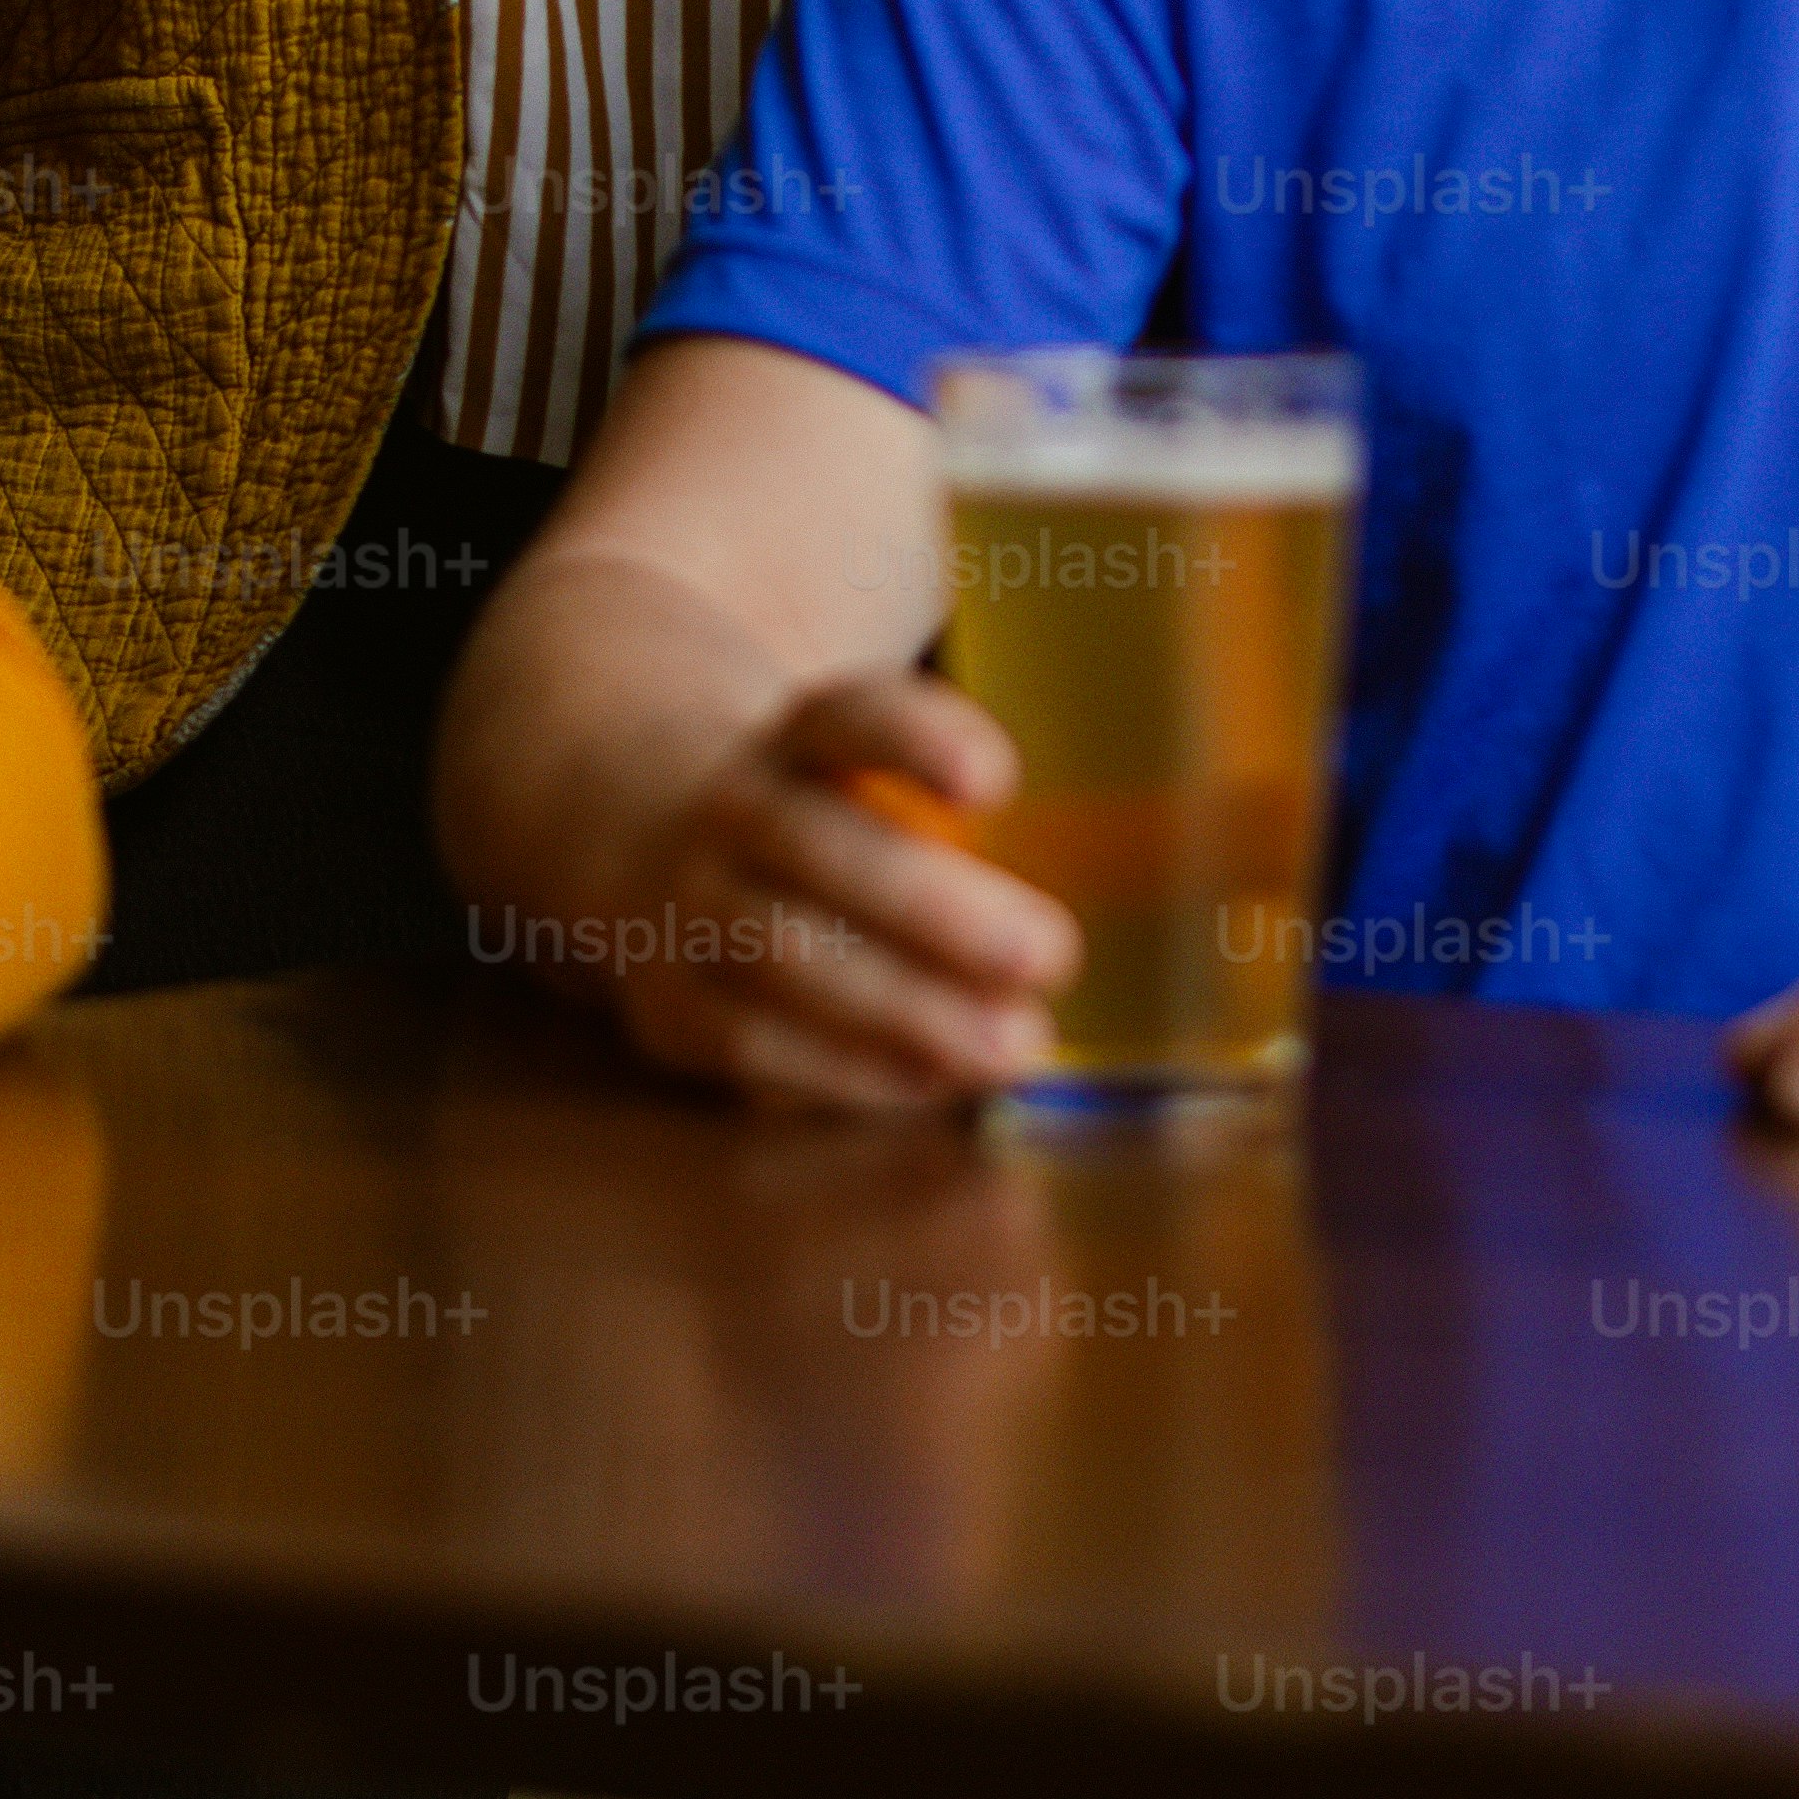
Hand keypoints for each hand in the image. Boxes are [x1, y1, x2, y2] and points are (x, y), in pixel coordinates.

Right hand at [576, 667, 1084, 1113]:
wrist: (643, 833)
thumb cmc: (825, 814)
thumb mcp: (875, 772)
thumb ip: (974, 812)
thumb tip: (1155, 865)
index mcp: (797, 736)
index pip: (849, 716)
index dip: (917, 741)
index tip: (997, 778)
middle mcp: (731, 809)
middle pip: (820, 848)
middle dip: (937, 909)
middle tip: (1050, 954)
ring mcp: (687, 906)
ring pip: (786, 955)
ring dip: (907, 1009)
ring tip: (1013, 1045)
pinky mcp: (668, 1002)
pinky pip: (756, 1042)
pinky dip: (850, 1069)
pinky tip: (935, 1081)